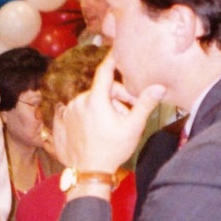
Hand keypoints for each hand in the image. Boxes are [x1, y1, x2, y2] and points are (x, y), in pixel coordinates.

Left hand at [53, 53, 164, 175]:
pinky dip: (88, 115)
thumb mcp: (133, 127)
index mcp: (96, 99)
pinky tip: (96, 129)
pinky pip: (78, 111)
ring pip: (91, 102)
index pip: (105, 71)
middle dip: (116, 99)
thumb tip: (159, 87)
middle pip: (102, 91)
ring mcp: (68, 111)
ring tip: (112, 126)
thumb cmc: (112, 149)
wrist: (89, 172)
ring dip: (103, 108)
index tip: (115, 48)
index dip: (112, 59)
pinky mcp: (62, 121)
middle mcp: (79, 101)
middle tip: (127, 115)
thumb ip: (144, 104)